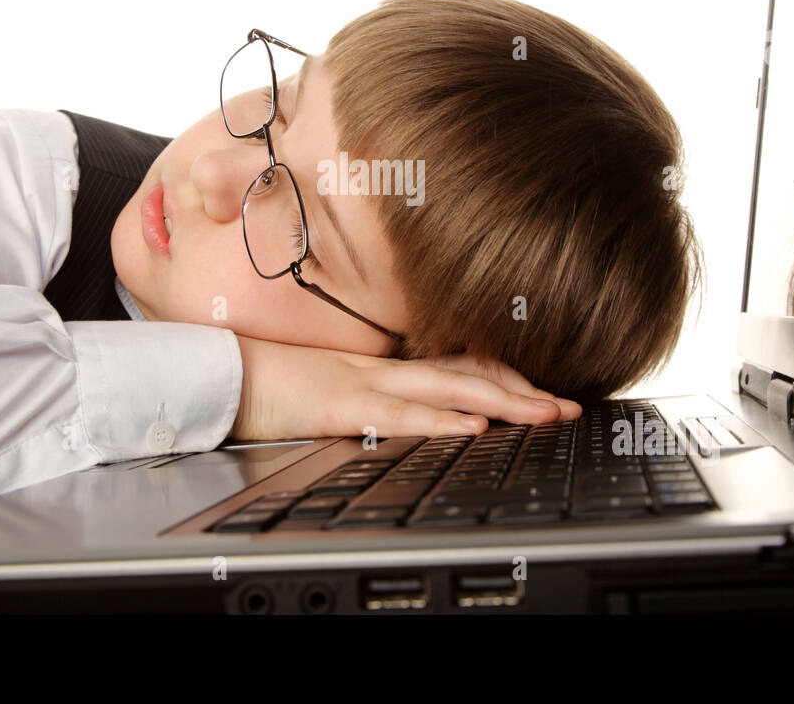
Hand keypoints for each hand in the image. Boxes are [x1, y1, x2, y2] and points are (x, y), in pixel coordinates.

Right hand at [229, 335, 580, 441]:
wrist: (222, 373)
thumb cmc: (276, 383)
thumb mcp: (338, 387)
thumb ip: (379, 396)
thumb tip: (421, 412)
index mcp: (386, 368)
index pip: (461, 366)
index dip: (509, 377)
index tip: (550, 391)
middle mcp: (385, 370)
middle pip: (468, 374)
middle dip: (524, 391)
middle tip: (571, 407)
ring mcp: (365, 384)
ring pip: (447, 388)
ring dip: (502, 402)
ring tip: (545, 415)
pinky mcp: (339, 405)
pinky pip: (397, 414)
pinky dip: (439, 420)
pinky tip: (471, 427)